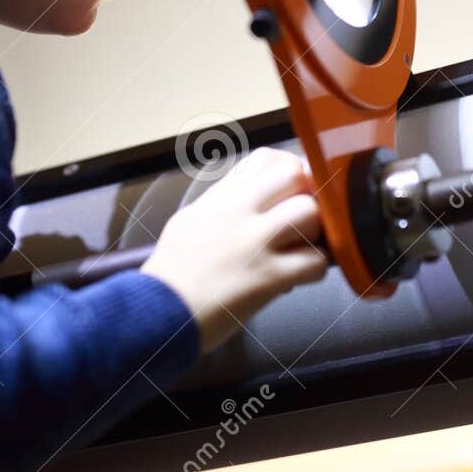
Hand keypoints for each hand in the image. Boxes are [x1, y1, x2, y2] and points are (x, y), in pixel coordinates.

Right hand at [141, 147, 327, 353]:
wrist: (156, 313)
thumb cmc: (172, 274)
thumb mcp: (191, 220)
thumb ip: (224, 203)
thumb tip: (253, 200)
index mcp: (221, 197)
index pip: (266, 158)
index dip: (290, 170)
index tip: (293, 190)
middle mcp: (238, 212)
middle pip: (293, 173)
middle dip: (308, 193)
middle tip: (305, 218)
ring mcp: (254, 242)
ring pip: (309, 212)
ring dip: (315, 232)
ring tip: (302, 248)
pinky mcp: (267, 277)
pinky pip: (315, 261)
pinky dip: (315, 270)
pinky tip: (300, 276)